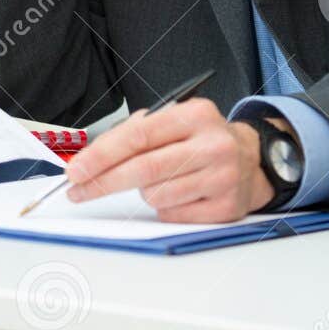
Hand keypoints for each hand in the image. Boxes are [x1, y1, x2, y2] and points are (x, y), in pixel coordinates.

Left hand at [63, 100, 278, 223]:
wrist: (252, 159)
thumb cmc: (200, 140)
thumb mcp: (174, 121)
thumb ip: (134, 133)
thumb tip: (89, 159)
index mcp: (195, 115)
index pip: (138, 136)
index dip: (101, 155)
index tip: (77, 169)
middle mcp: (213, 145)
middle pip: (144, 169)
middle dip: (103, 182)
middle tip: (78, 190)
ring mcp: (223, 177)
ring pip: (156, 195)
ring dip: (144, 192)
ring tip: (161, 180)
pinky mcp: (226, 207)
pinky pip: (173, 214)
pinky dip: (165, 208)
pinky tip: (180, 194)